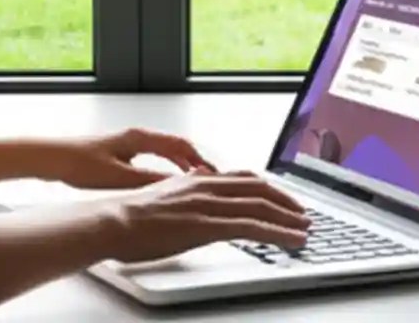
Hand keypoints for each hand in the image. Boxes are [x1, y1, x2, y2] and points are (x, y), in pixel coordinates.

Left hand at [52, 128, 218, 188]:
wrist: (52, 158)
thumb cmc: (79, 164)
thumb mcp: (119, 177)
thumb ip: (150, 180)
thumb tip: (177, 186)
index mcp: (140, 137)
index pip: (181, 144)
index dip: (200, 159)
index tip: (213, 173)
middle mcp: (137, 136)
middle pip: (176, 146)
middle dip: (195, 162)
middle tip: (210, 178)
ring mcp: (128, 143)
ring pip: (164, 151)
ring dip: (181, 165)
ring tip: (193, 182)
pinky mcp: (120, 152)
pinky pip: (152, 157)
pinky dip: (166, 167)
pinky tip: (164, 182)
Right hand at [101, 171, 310, 262]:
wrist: (114, 222)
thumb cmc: (132, 218)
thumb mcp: (167, 201)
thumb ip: (189, 201)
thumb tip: (201, 211)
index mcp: (197, 179)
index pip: (243, 178)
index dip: (268, 188)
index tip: (282, 198)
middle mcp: (207, 185)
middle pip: (258, 188)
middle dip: (285, 201)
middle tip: (302, 214)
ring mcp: (209, 204)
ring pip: (261, 206)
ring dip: (288, 218)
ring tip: (305, 229)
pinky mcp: (208, 224)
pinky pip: (253, 227)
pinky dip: (279, 232)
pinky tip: (292, 240)